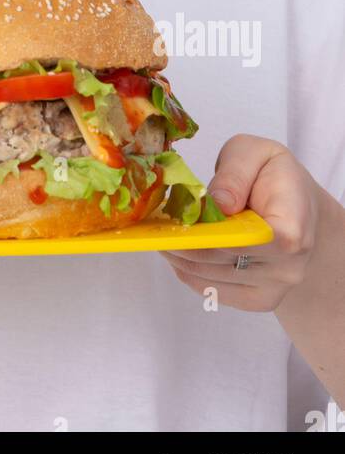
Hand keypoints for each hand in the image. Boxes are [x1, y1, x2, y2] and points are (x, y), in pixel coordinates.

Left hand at [158, 134, 319, 310]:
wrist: (300, 208)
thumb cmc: (275, 176)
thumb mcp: (257, 153)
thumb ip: (236, 173)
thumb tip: (218, 203)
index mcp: (292, 230)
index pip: (249, 242)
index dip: (210, 235)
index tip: (179, 219)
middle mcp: (287, 268)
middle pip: (220, 261)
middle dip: (182, 241)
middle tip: (154, 223)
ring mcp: (272, 289)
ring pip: (209, 278)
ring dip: (180, 256)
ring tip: (162, 231)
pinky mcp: (255, 300)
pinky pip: (211, 289)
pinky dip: (188, 269)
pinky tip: (179, 248)